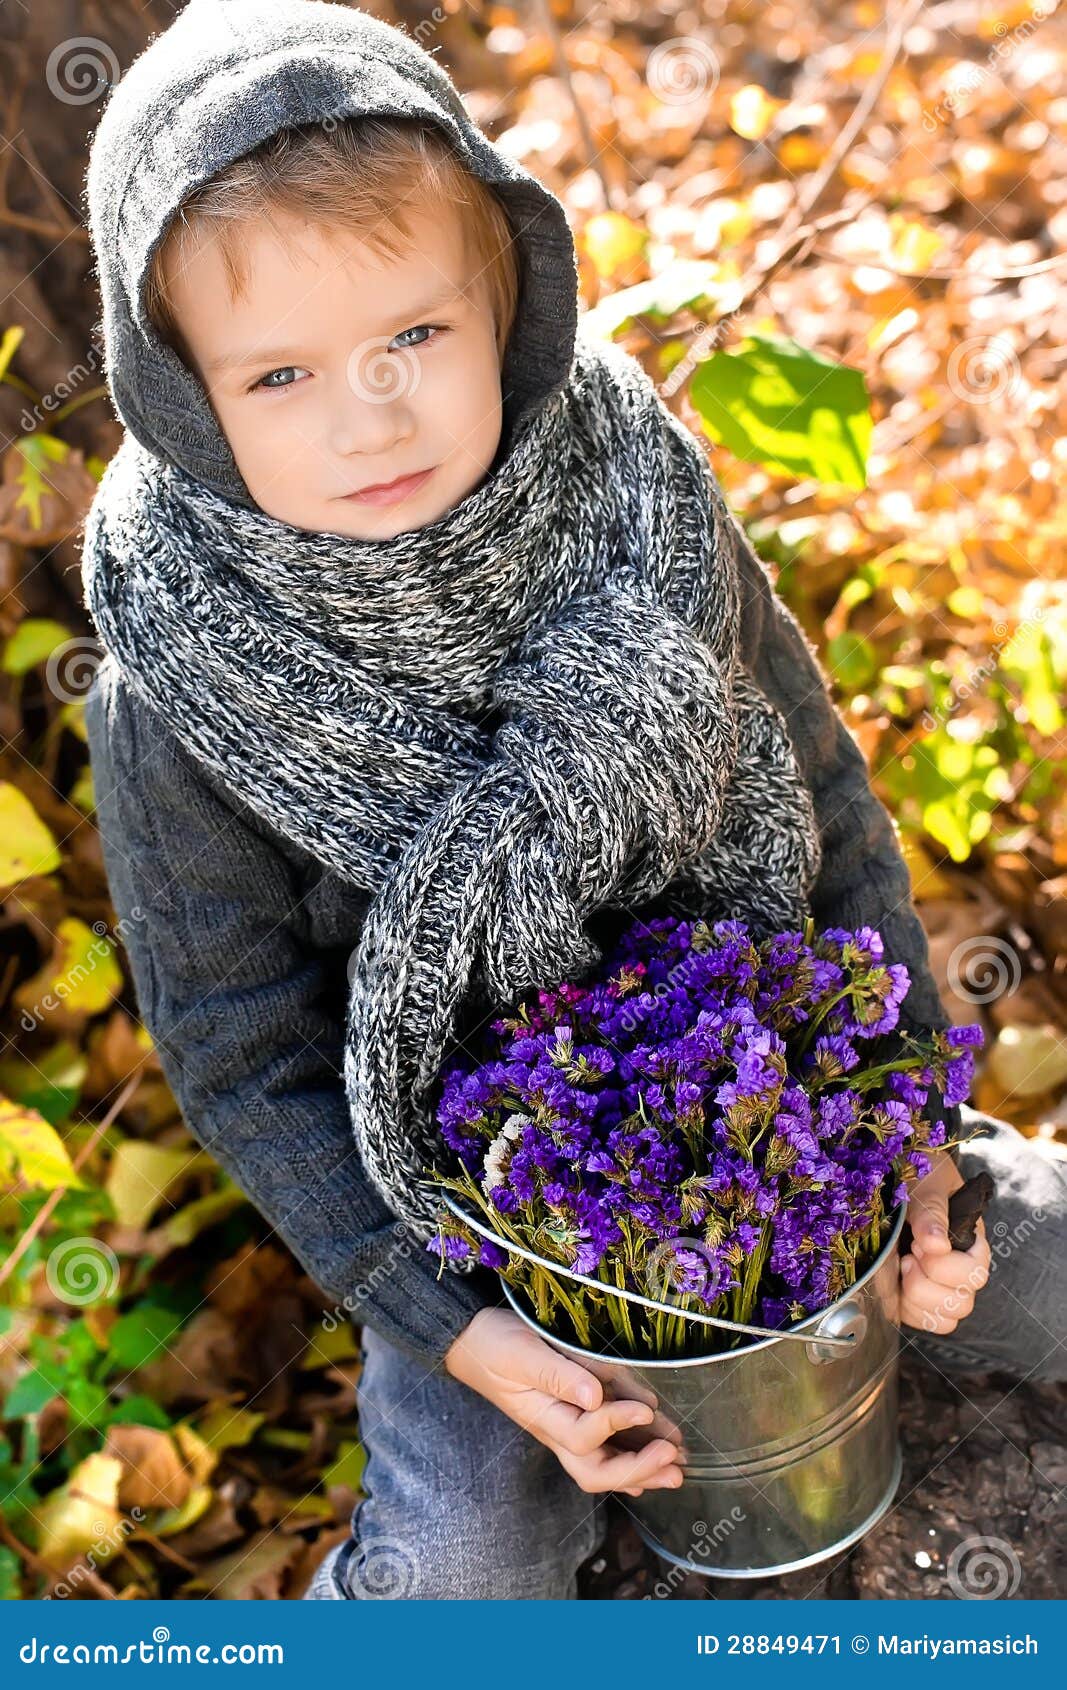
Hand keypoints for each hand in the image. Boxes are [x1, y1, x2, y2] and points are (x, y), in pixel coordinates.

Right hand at [443, 1307, 685, 1496]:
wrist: (472, 1341)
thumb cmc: (494, 1346)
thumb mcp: (522, 1354)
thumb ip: (557, 1375)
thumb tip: (594, 1397)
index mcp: (545, 1418)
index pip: (585, 1436)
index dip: (618, 1425)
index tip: (645, 1411)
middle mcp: (558, 1431)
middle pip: (599, 1469)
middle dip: (639, 1469)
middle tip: (675, 1462)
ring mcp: (566, 1427)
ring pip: (606, 1463)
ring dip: (644, 1466)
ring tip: (679, 1464)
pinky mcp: (573, 1415)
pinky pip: (604, 1448)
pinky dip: (631, 1457)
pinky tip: (655, 1461)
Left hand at [900, 1151, 990, 1333]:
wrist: (892, 1171)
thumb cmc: (916, 1173)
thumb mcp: (926, 1184)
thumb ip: (932, 1212)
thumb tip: (937, 1245)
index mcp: (971, 1242)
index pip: (975, 1275)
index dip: (945, 1266)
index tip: (919, 1243)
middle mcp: (960, 1268)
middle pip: (961, 1303)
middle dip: (926, 1284)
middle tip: (908, 1254)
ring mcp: (938, 1284)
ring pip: (944, 1319)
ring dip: (915, 1298)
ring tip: (901, 1265)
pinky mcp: (913, 1295)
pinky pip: (920, 1320)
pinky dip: (904, 1308)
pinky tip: (893, 1280)